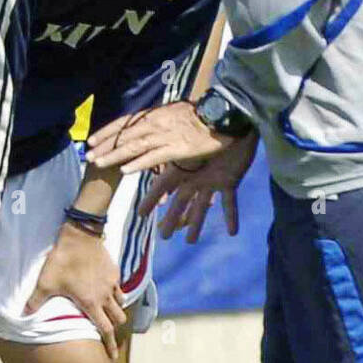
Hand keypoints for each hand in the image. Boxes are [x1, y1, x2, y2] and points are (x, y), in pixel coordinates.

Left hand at [25, 222, 126, 359]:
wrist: (80, 235)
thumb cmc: (62, 261)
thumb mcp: (45, 283)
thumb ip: (35, 301)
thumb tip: (23, 316)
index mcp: (90, 303)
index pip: (105, 330)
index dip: (110, 345)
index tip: (113, 357)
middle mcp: (105, 296)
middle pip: (118, 319)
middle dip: (115, 329)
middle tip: (110, 335)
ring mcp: (112, 283)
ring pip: (121, 303)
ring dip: (116, 311)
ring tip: (109, 313)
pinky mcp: (114, 271)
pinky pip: (119, 287)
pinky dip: (116, 294)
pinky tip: (107, 290)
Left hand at [86, 101, 233, 174]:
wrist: (223, 115)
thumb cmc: (202, 115)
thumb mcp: (176, 113)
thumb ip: (160, 120)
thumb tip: (148, 126)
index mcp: (156, 113)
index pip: (125, 122)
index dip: (107, 131)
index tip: (92, 139)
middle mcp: (157, 123)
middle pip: (126, 135)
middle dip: (106, 145)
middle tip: (89, 156)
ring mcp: (166, 135)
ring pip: (135, 146)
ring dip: (115, 155)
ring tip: (99, 163)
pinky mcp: (177, 148)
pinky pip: (154, 157)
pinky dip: (139, 163)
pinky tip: (126, 170)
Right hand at [138, 130, 257, 243]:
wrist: (232, 121)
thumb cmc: (208, 129)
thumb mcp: (182, 144)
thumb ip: (160, 155)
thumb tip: (130, 162)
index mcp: (183, 169)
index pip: (162, 187)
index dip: (151, 200)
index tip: (140, 215)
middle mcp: (195, 178)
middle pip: (181, 201)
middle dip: (172, 218)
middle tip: (163, 236)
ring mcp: (212, 180)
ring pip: (202, 206)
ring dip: (197, 223)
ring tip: (190, 241)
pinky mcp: (230, 180)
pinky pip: (230, 202)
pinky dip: (232, 217)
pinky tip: (232, 232)